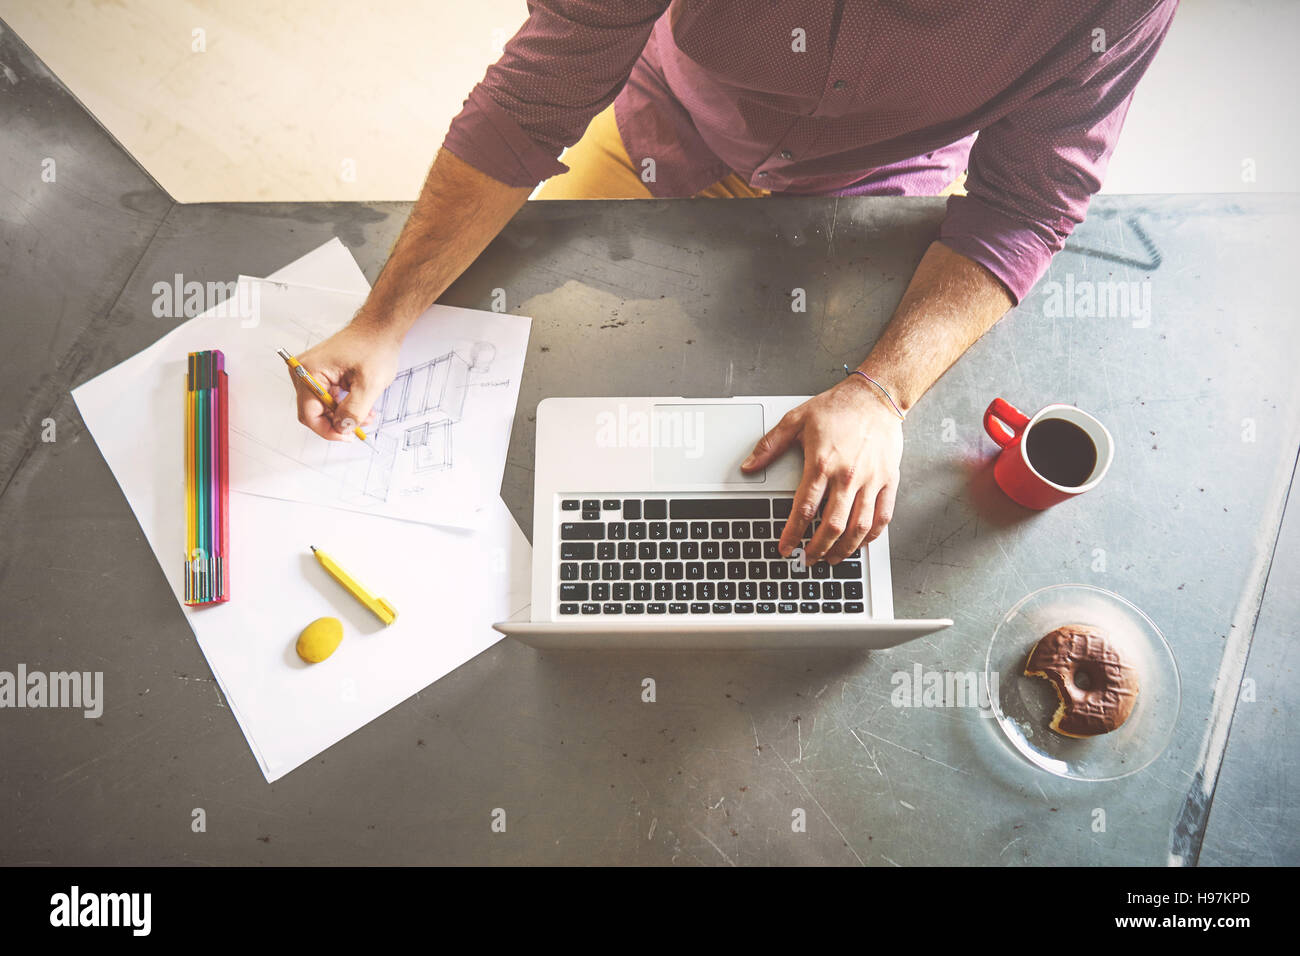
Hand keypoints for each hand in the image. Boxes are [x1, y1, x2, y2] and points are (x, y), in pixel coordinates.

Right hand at [291, 317, 401, 440]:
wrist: (379, 328)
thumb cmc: (374, 346)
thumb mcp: (369, 384)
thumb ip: (354, 410)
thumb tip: (342, 428)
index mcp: (309, 371)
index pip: (309, 414)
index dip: (328, 430)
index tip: (347, 435)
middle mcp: (304, 371)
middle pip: (314, 412)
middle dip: (338, 422)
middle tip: (361, 424)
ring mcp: (311, 372)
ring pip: (322, 407)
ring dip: (343, 414)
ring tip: (366, 413)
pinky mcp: (320, 373)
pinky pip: (327, 397)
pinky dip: (343, 405)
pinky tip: (361, 405)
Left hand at [741, 376, 902, 563]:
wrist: (875, 397)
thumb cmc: (837, 407)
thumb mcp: (796, 420)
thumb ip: (769, 445)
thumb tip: (749, 466)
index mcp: (822, 463)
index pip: (804, 509)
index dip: (792, 533)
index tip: (785, 547)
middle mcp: (847, 476)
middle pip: (833, 525)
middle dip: (818, 548)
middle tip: (808, 559)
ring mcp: (871, 481)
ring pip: (859, 527)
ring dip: (844, 549)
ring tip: (832, 558)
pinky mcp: (889, 481)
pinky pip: (883, 517)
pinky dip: (871, 536)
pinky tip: (861, 543)